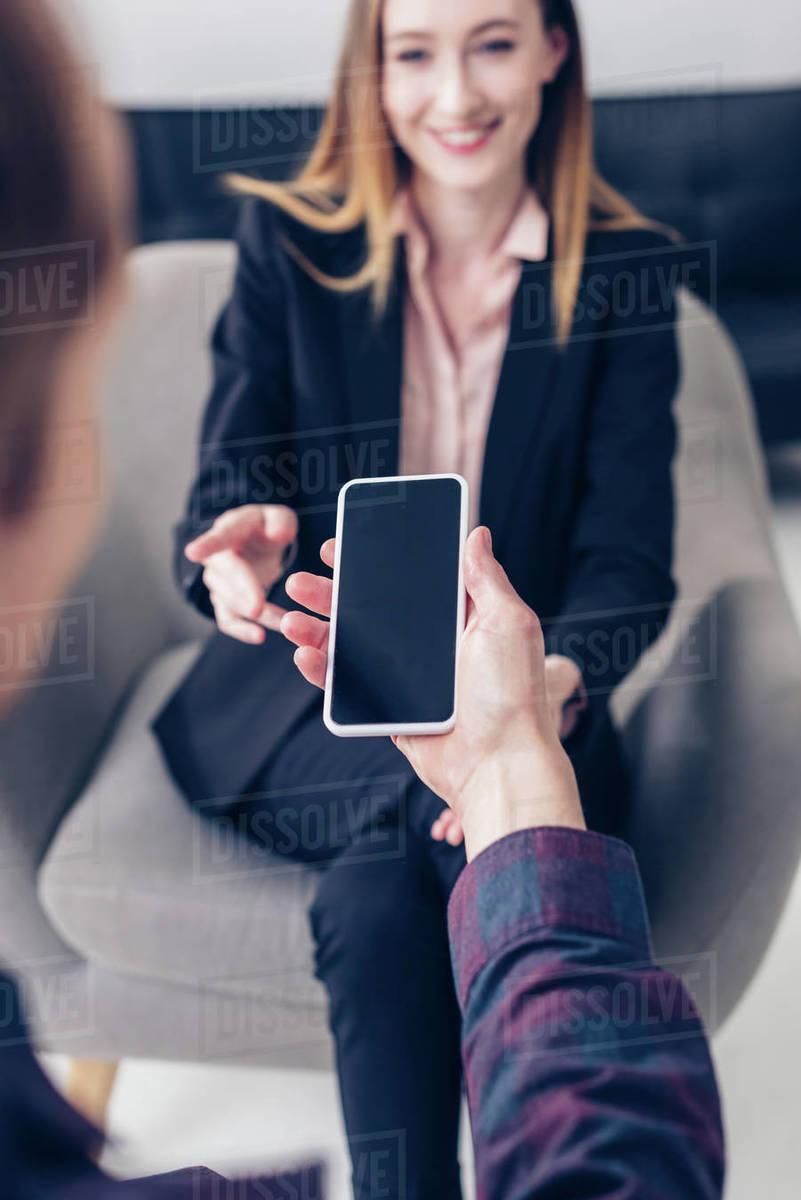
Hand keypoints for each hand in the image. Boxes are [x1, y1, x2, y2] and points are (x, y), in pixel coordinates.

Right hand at [185, 504, 297, 643]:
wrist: (258, 545)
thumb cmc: (266, 528)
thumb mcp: (279, 517)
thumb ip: (281, 522)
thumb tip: (279, 534)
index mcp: (230, 530)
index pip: (218, 537)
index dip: (206, 544)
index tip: (193, 552)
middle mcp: (217, 557)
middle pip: (226, 575)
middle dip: (242, 592)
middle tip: (258, 608)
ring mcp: (217, 581)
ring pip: (230, 601)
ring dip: (257, 613)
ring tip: (285, 622)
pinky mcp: (224, 601)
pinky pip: (228, 620)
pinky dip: (242, 630)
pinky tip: (260, 636)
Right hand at [280, 526, 583, 859]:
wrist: (498, 763)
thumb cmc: (511, 694)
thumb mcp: (507, 623)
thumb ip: (486, 578)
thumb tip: (475, 533)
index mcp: (459, 618)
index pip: (409, 580)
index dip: (375, 561)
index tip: (342, 545)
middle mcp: (431, 644)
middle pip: (370, 609)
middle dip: (333, 592)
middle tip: (301, 580)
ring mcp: (407, 677)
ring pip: (352, 645)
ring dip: (317, 629)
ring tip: (290, 618)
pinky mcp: (391, 708)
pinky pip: (349, 685)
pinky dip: (322, 671)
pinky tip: (303, 655)